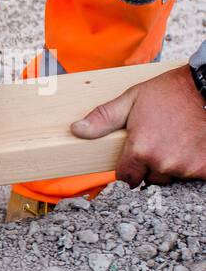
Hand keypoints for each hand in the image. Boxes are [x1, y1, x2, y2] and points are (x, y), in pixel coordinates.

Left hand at [71, 65, 205, 184]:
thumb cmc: (172, 92)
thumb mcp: (132, 99)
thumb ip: (103, 118)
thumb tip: (77, 130)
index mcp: (141, 149)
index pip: (125, 177)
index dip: (129, 167)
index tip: (135, 156)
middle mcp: (163, 162)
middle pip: (149, 178)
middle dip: (151, 165)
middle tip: (160, 142)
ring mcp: (186, 166)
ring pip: (171, 177)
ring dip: (172, 165)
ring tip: (177, 141)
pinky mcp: (205, 167)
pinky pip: (193, 175)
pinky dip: (193, 165)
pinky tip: (191, 147)